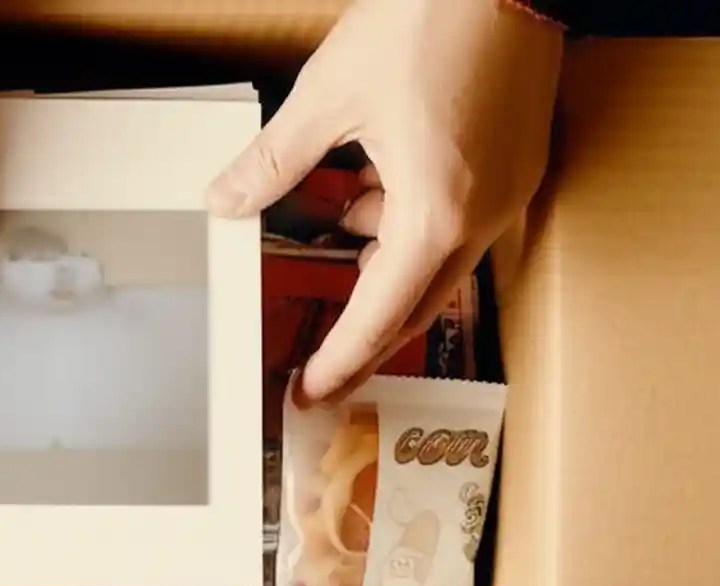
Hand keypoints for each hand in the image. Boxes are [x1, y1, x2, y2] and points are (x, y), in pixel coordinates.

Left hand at [207, 0, 562, 403]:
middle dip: (363, 335)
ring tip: (335, 230)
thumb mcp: (329, 96)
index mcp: (436, 213)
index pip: (379, 315)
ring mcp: (507, 192)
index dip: (340, 360)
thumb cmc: (428, 20)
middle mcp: (482, 216)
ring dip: (382, 262)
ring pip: (435, 260)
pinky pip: (456, 222)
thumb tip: (226, 201)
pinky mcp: (514, 165)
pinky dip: (409, 222)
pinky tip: (372, 187)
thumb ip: (274, 161)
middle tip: (319, 364)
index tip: (310, 393)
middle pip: (415, 303)